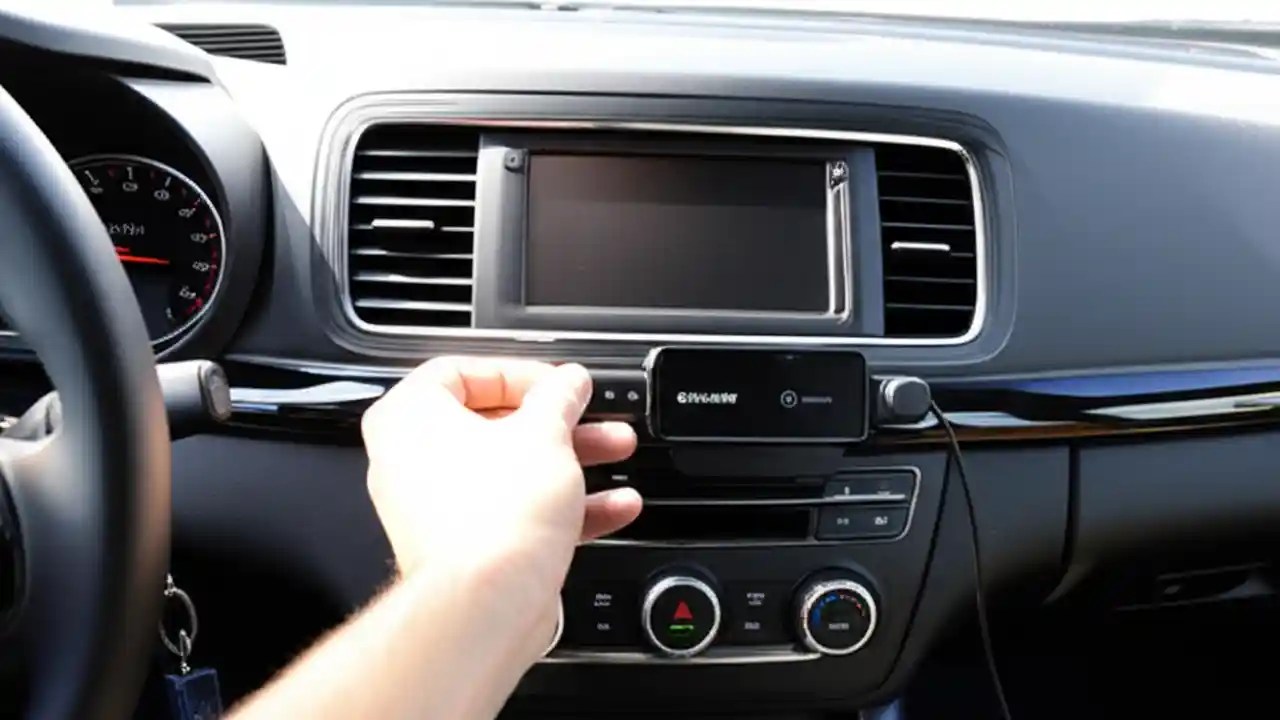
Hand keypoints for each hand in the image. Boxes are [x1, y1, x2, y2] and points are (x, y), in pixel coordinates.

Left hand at [361, 357, 641, 588]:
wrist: (487, 605)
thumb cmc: (494, 515)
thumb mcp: (544, 433)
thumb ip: (560, 397)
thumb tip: (568, 382)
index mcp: (410, 417)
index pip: (462, 372)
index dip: (519, 373)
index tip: (558, 384)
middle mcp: (412, 461)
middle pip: (494, 424)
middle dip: (559, 421)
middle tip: (593, 416)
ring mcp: (437, 509)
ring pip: (512, 470)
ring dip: (571, 461)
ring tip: (615, 450)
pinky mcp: (466, 548)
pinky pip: (516, 514)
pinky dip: (562, 507)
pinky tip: (612, 505)